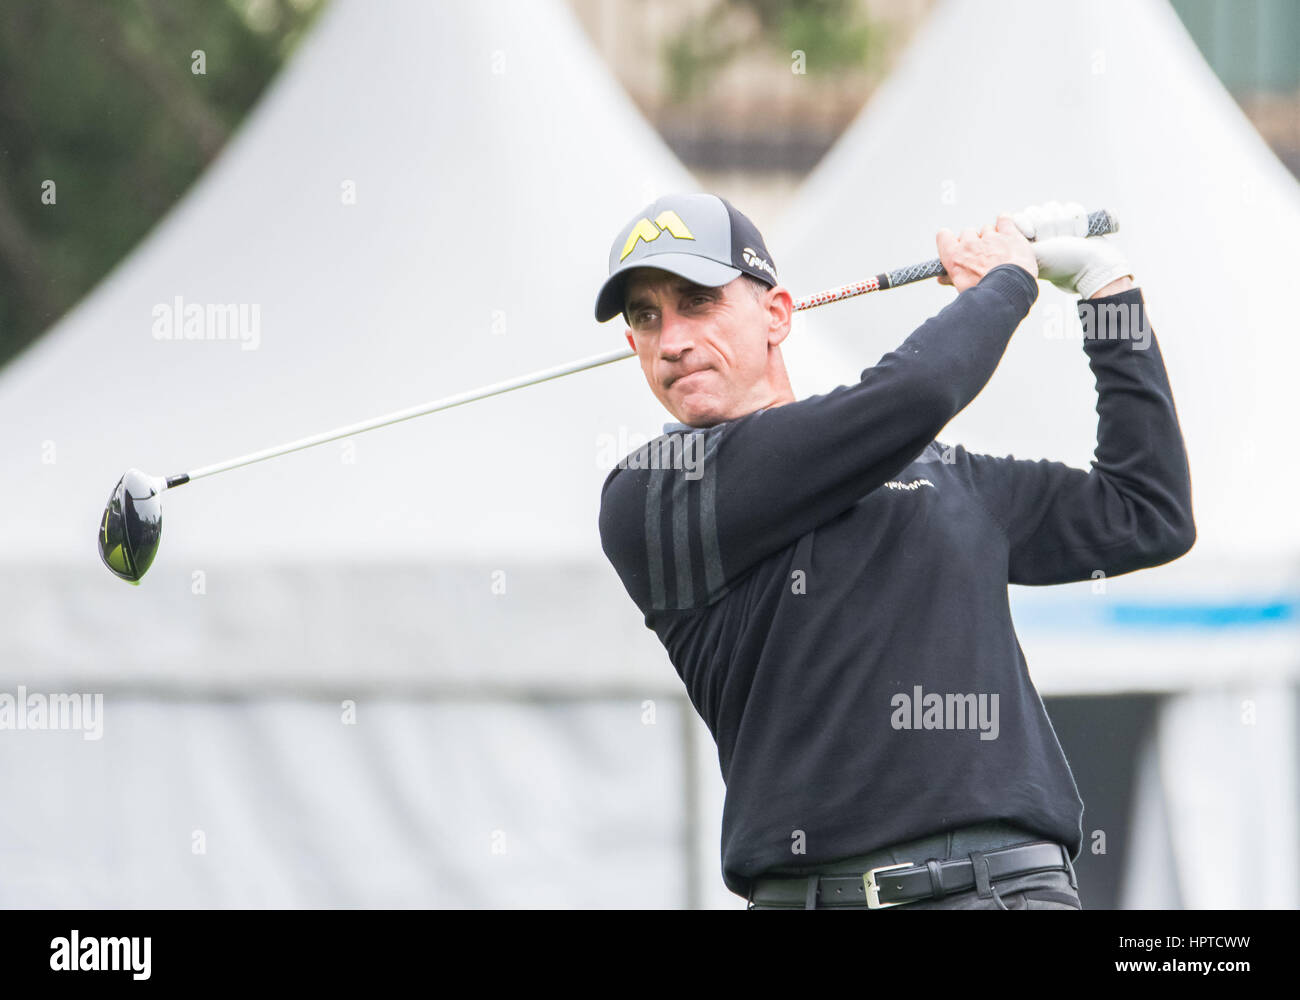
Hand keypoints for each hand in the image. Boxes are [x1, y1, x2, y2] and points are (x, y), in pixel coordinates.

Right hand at [936, 216, 1036, 292]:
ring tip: (999, 252)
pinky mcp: (1009, 235)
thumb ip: (952, 278)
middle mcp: (970, 244)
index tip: (956, 246)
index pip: (943, 237)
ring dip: (992, 237)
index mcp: (955, 257)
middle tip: (982, 256)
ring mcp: (990, 238)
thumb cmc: (985, 294)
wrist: (1009, 292)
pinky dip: (1005, 222)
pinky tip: (1006, 230)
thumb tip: (942, 278)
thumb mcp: (963, 288)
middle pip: (967, 233)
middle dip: (974, 242)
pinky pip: (1004, 219)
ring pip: (987, 229)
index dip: (950, 240)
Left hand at [1008, 200, 1132, 297]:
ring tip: (1069, 239)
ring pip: (1053, 207)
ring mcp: (1059, 226)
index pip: (1020, 217)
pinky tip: (1080, 233)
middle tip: (1055, 241)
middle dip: (1047, 225)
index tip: (1033, 235)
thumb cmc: (1062, 264)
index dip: (1027, 222)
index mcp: (1028, 241)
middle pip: (1036, 210)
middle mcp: (1041, 232)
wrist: (1093, 266)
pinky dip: (1077, 218)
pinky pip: (1071, 207)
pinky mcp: (1075, 220)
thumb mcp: (1033, 255)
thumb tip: (1006, 228)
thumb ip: (1017, 243)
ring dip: (1063, 223)